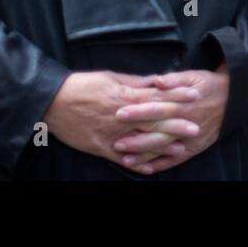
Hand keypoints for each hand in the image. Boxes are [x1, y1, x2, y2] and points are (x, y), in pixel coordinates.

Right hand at [42, 71, 201, 167]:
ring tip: (179, 149)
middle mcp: (120, 116)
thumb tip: (157, 82)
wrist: (52, 102)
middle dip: (176, 123)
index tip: (195, 95)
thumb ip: (136, 82)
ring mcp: (110, 133)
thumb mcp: (111, 77)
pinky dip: (135, 164)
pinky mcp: (99, 147)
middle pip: (153, 120)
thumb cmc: (82, 85)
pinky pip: (120, 157)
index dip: (177, 95)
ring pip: (140, 141)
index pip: (157, 96)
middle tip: (196, 127)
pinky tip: (150, 169)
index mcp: (124, 95)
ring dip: (161, 146)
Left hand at [112, 66, 229, 174]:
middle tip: (115, 143)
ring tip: (125, 160)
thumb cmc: (208, 85)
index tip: (118, 113)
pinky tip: (146, 170)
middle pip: (157, 131)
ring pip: (164, 148)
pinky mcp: (194, 147)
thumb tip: (155, 81)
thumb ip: (173, 78)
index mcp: (182, 102)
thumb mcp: (193, 76)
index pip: (156, 107)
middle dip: (136, 138)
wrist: (233, 99)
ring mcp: (189, 137)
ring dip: (145, 155)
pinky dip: (162, 165)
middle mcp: (185, 121)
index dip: (137, 111)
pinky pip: (176, 159)